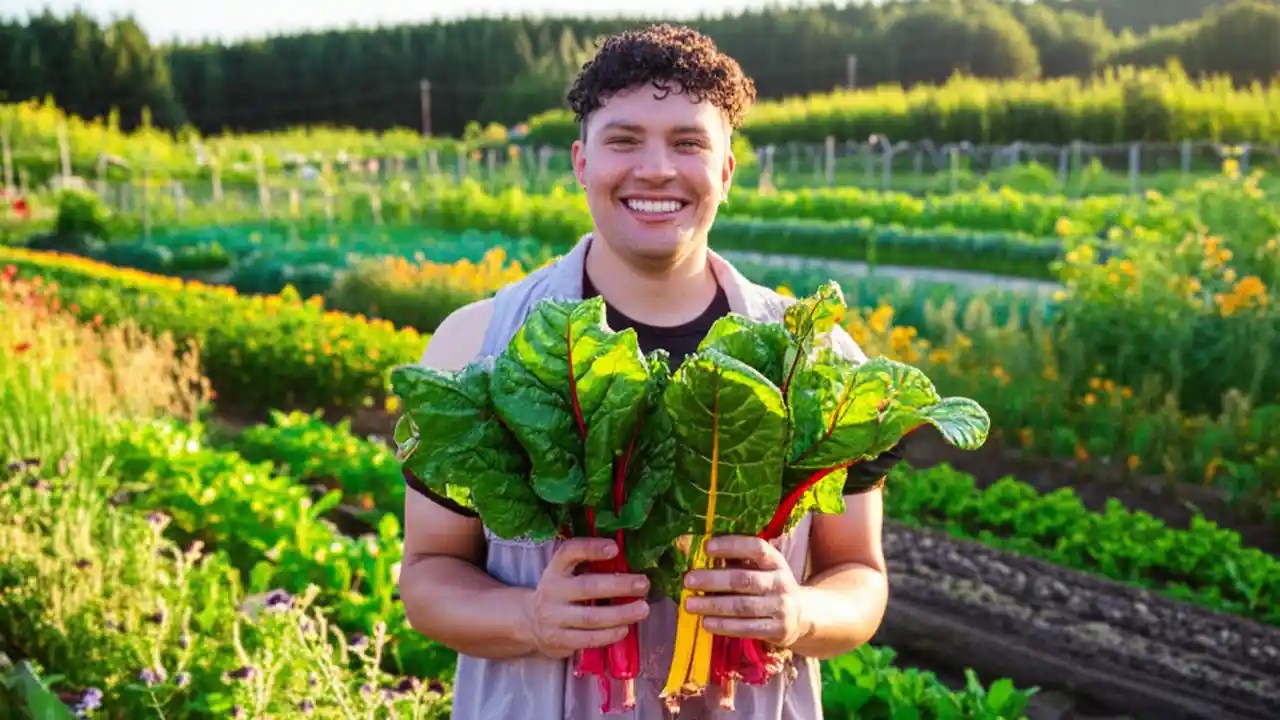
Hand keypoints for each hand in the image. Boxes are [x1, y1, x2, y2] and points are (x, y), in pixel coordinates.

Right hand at [522, 537, 650, 659]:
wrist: (530, 622)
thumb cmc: (560, 593)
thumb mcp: (565, 574)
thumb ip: (589, 567)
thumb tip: (629, 561)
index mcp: (556, 569)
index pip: (569, 552)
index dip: (591, 548)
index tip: (615, 548)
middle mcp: (552, 591)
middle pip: (587, 587)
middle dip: (619, 585)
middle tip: (643, 584)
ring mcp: (554, 618)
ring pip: (590, 617)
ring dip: (620, 614)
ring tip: (642, 609)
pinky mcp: (559, 640)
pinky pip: (588, 639)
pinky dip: (609, 635)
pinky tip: (625, 628)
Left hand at [682, 536, 810, 647]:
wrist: (801, 616)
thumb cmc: (769, 586)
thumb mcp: (761, 569)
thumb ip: (737, 560)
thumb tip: (702, 550)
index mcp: (776, 561)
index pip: (756, 548)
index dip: (732, 546)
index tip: (706, 547)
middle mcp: (781, 582)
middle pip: (744, 579)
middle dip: (713, 580)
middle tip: (688, 580)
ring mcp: (781, 608)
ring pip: (742, 606)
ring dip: (713, 605)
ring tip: (689, 604)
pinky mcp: (778, 630)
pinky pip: (747, 628)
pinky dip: (724, 626)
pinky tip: (706, 623)